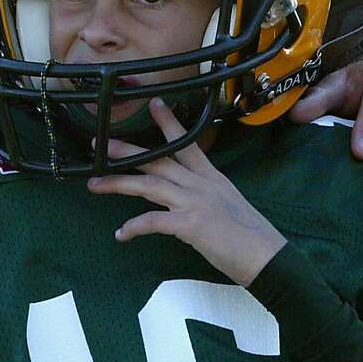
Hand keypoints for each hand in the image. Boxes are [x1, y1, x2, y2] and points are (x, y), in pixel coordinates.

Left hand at [86, 98, 285, 284]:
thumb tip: (189, 198)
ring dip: (118, 184)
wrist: (267, 257)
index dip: (170, 123)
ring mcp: (195, 202)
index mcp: (212, 178)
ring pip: (148, 186)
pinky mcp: (190, 224)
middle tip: (100, 143)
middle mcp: (201, 184)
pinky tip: (121, 234)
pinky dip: (134, 227)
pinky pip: (153, 221)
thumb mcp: (230, 204)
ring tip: (94, 184)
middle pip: (158, 161)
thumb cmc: (251, 237)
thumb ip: (207, 196)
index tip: (154, 104)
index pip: (188, 144)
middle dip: (126, 152)